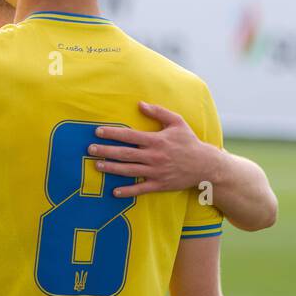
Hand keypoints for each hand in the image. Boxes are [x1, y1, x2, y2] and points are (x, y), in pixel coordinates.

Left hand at [88, 102, 220, 198]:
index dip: (113, 133)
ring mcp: (156, 172)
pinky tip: (114, 191)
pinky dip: (127, 191)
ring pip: (129, 171)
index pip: (130, 135)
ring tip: (97, 165)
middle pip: (125, 154)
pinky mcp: (159, 185)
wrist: (205, 165)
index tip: (98, 132)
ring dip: (112, 168)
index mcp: (156, 140)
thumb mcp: (177, 122)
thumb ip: (158, 112)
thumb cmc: (189, 142)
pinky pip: (140, 189)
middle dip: (106, 151)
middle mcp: (154, 156)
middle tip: (90, 149)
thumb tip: (140, 104)